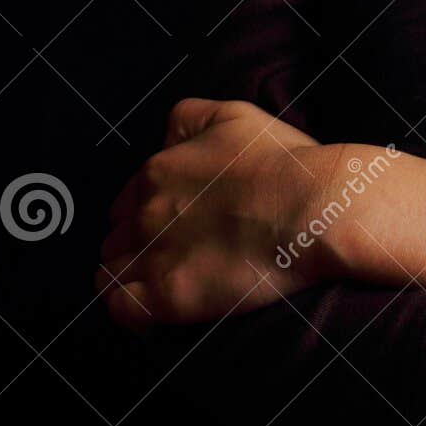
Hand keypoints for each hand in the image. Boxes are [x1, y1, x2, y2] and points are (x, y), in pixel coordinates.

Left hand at [96, 97, 348, 327]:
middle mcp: (145, 212)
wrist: (314, 209)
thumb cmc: (282, 162)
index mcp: (157, 171)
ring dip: (129, 277)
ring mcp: (153, 255)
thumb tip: (167, 139)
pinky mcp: (168, 296)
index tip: (172, 224)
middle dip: (134, 245)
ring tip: (160, 283)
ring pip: (111, 272)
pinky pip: (121, 309)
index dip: (145, 214)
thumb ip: (188, 119)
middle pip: (116, 237)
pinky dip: (128, 309)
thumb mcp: (232, 115)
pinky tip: (149, 309)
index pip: (127, 201)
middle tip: (171, 254)